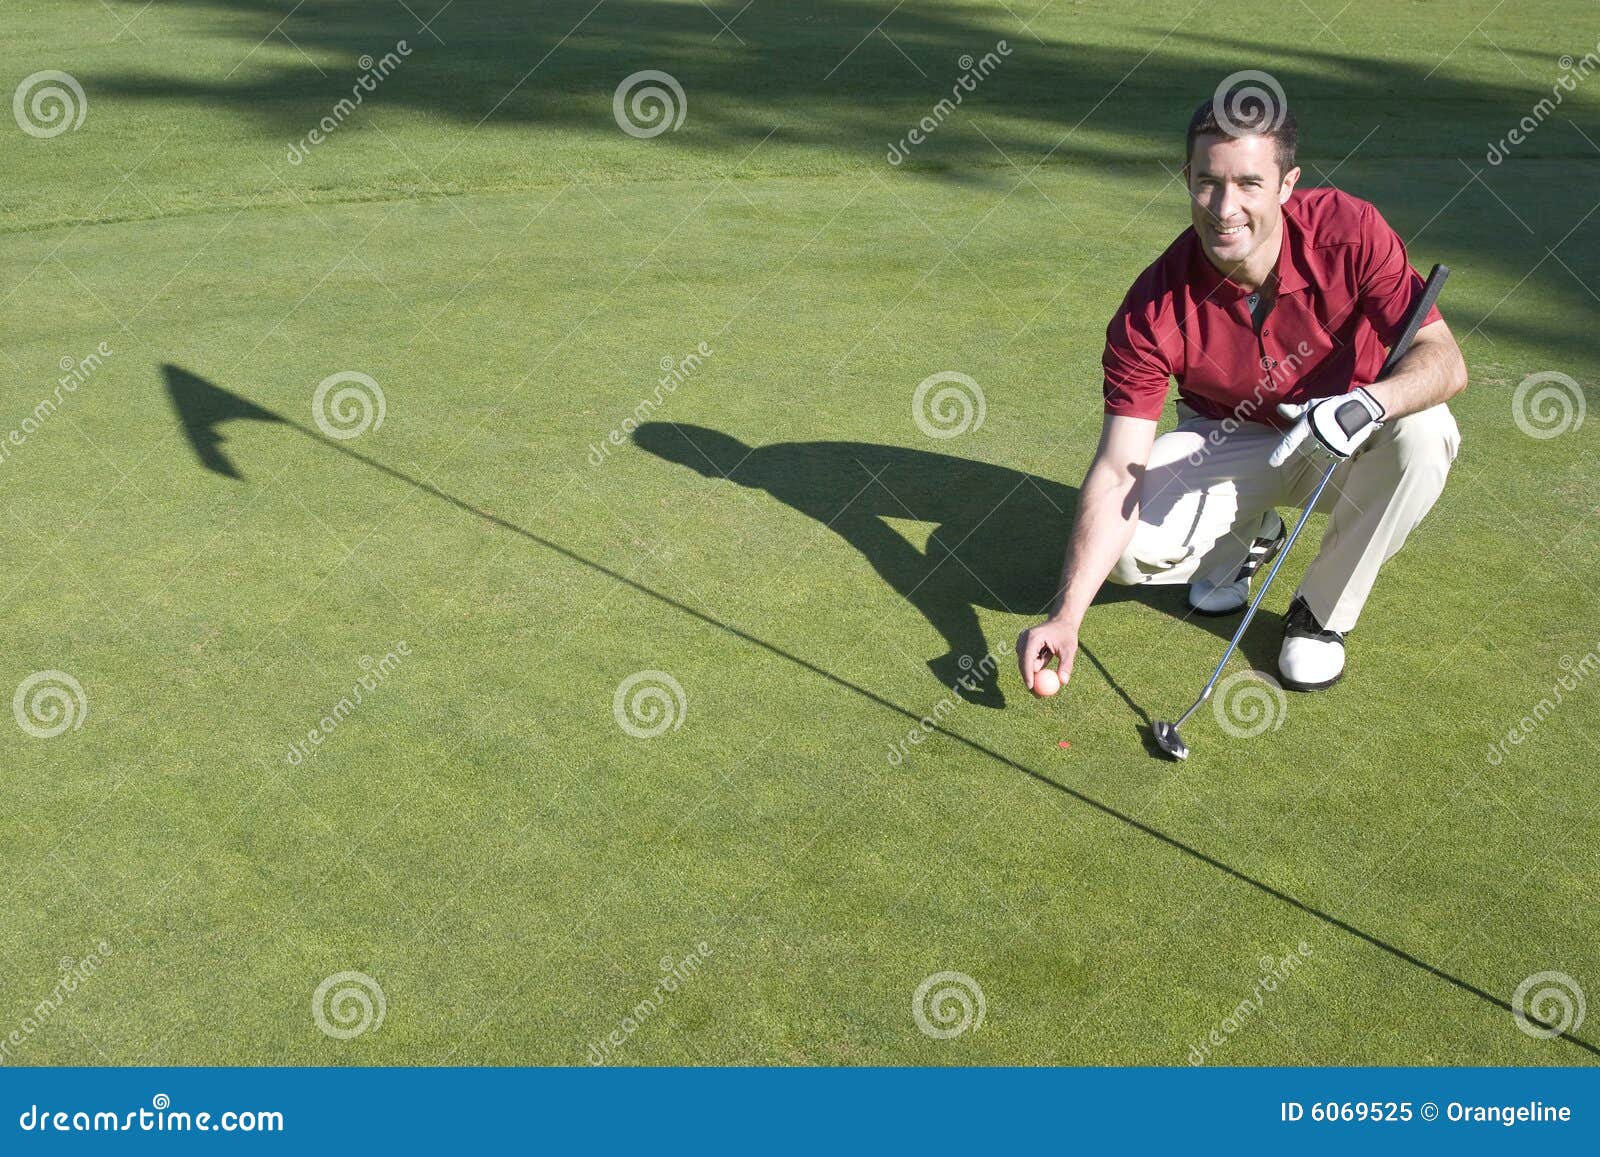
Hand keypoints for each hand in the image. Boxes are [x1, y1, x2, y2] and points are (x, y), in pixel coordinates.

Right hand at [1017, 617, 1078, 693]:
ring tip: (1050, 654)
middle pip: (1022, 663)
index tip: (1032, 688)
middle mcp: (1023, 638)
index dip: (1027, 675)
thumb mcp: (1069, 650)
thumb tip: (1063, 682)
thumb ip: (1066, 665)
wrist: (1061, 622)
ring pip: (1026, 663)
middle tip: (1038, 694)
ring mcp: (1021, 641)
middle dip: (1029, 678)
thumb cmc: (1066, 635)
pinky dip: (1037, 663)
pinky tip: (1046, 652)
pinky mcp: (1022, 644)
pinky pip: (1028, 660)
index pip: (1027, 659)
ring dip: (1038, 667)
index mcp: (1033, 637)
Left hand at [1268, 387, 1385, 466]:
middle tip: (1319, 430)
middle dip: (1308, 442)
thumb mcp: (1312, 406)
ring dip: (1320, 449)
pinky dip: (1331, 453)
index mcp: (1307, 426)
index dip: (1281, 453)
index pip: (1291, 442)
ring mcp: (1329, 447)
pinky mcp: (1341, 452)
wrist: (1359, 409)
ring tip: (1329, 435)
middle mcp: (1317, 438)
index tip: (1273, 463)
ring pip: (1317, 455)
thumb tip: (1279, 408)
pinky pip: (1330, 458)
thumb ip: (1295, 412)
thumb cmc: (1331, 406)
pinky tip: (1336, 441)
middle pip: (1305, 450)